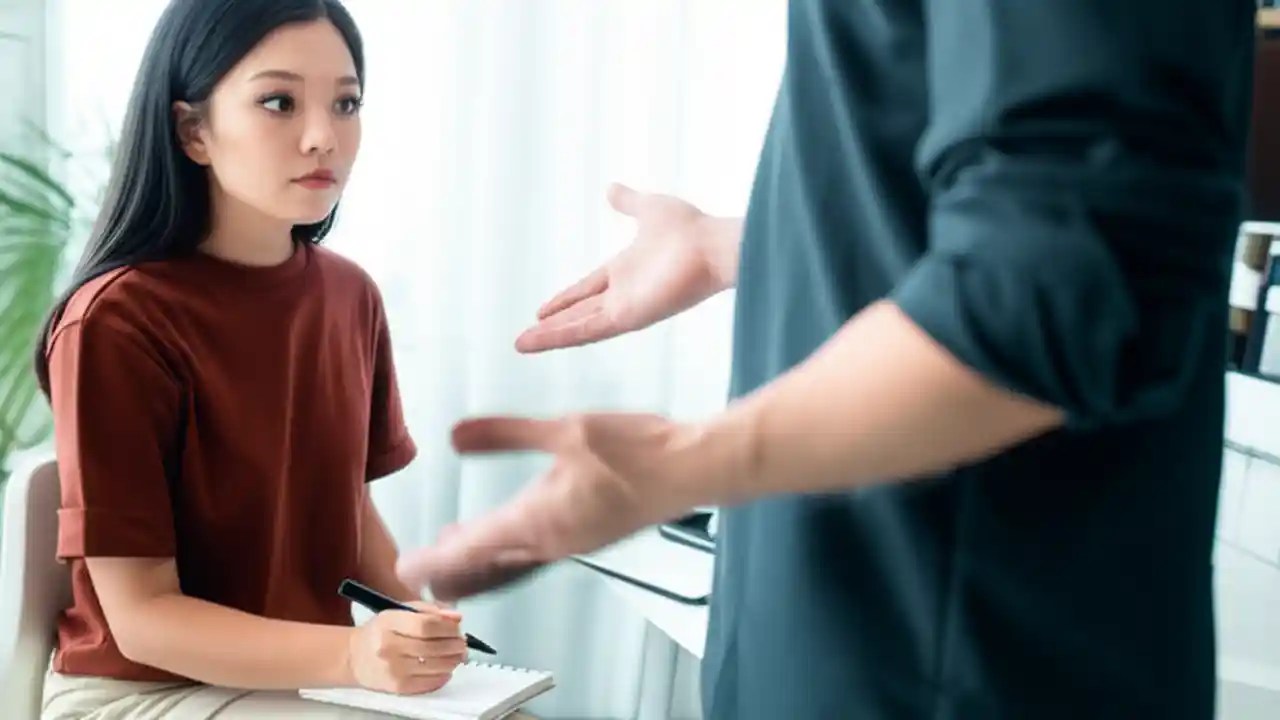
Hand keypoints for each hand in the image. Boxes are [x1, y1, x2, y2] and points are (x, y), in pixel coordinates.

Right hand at [345, 602, 467, 694]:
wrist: (355, 657)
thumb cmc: (382, 631)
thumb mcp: (401, 611)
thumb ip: (430, 610)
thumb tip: (456, 617)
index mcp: (389, 622)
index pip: (426, 625)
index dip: (448, 627)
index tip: (458, 628)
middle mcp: (388, 647)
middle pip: (432, 647)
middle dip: (454, 645)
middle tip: (462, 643)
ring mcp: (392, 669)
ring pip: (433, 666)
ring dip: (452, 661)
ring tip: (458, 655)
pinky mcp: (396, 687)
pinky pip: (427, 683)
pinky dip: (442, 676)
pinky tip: (446, 669)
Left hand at [396, 413, 719, 599]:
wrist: (691, 469)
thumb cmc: (639, 452)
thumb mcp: (565, 429)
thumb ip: (506, 434)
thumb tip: (457, 435)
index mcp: (538, 520)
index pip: (470, 549)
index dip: (433, 559)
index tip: (406, 567)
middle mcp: (551, 543)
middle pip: (485, 570)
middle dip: (449, 573)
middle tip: (419, 574)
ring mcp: (571, 544)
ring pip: (510, 567)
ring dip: (477, 567)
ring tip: (454, 560)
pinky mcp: (588, 538)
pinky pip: (535, 556)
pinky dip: (508, 554)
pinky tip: (510, 536)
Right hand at [515, 183, 735, 352]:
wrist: (714, 245)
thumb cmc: (692, 229)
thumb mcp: (649, 209)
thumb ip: (629, 202)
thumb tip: (611, 188)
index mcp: (626, 272)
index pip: (587, 290)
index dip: (565, 299)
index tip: (541, 309)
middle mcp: (624, 295)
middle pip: (579, 314)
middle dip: (552, 325)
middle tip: (524, 336)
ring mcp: (625, 310)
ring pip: (578, 328)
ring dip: (549, 337)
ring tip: (519, 345)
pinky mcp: (627, 319)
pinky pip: (586, 331)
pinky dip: (559, 337)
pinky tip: (535, 340)